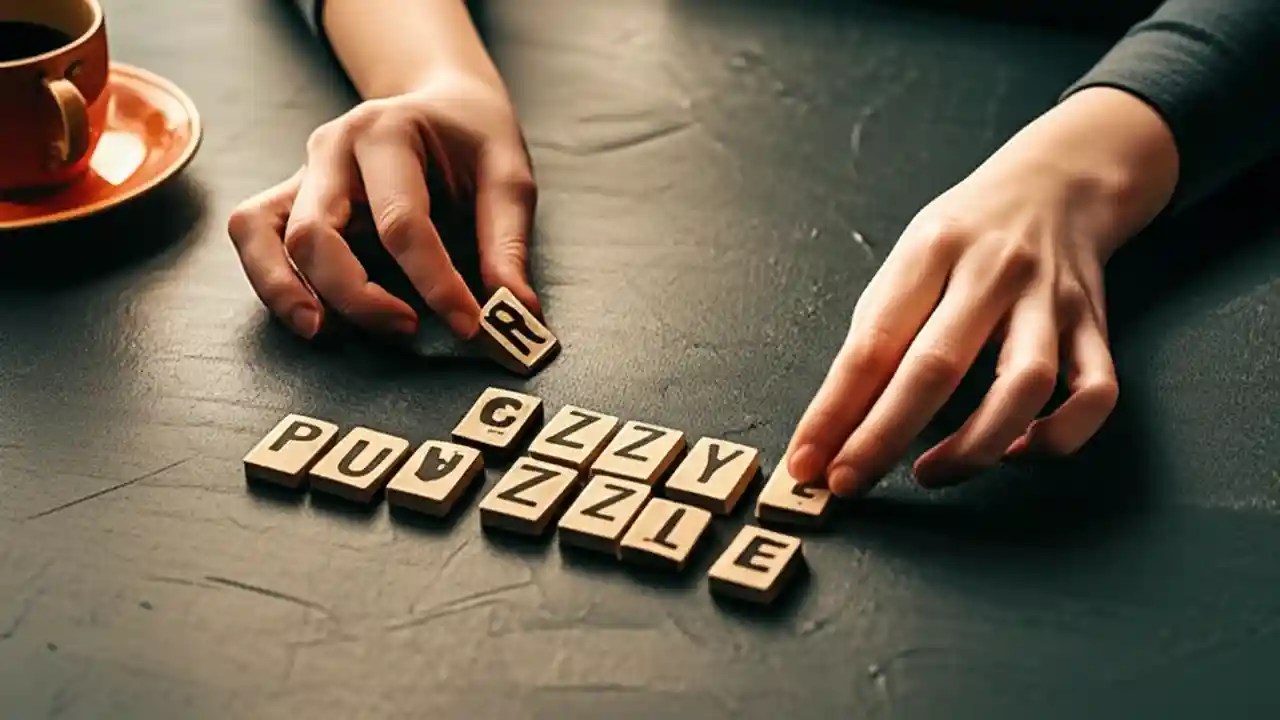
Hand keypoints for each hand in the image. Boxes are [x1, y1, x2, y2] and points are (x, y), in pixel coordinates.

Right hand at [227, 71, 537, 339]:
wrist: (440, 104)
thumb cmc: (472, 141)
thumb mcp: (508, 177)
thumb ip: (507, 245)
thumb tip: (517, 314)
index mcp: (388, 131)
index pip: (402, 223)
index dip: (436, 284)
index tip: (471, 325)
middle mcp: (332, 148)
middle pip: (315, 234)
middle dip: (356, 296)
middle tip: (407, 328)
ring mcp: (302, 172)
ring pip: (261, 234)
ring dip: (287, 293)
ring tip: (325, 333)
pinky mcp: (289, 197)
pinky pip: (253, 236)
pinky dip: (271, 279)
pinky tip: (313, 314)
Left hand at [786, 88, 1177, 495]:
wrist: (1059, 181)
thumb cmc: (965, 236)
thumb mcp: (909, 258)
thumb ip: (879, 330)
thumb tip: (839, 420)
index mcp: (931, 250)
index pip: (872, 343)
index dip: (834, 410)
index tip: (805, 460)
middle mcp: (994, 271)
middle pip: (937, 366)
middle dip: (883, 437)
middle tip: (848, 483)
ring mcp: (1051, 299)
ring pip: (1026, 384)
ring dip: (974, 445)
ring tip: (930, 473)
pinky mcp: (1096, 325)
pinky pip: (1095, 393)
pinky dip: (1059, 436)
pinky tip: (1017, 451)